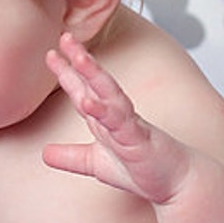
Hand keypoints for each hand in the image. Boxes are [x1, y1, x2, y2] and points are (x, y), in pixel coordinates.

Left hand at [43, 33, 188, 203]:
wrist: (178, 184)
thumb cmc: (144, 170)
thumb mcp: (97, 164)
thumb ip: (71, 158)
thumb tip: (45, 153)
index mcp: (106, 120)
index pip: (84, 90)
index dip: (67, 72)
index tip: (51, 53)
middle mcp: (118, 117)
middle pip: (96, 83)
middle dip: (81, 60)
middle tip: (65, 37)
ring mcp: (130, 126)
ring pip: (111, 95)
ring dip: (95, 75)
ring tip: (79, 58)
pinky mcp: (140, 141)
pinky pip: (121, 123)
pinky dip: (106, 112)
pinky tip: (89, 103)